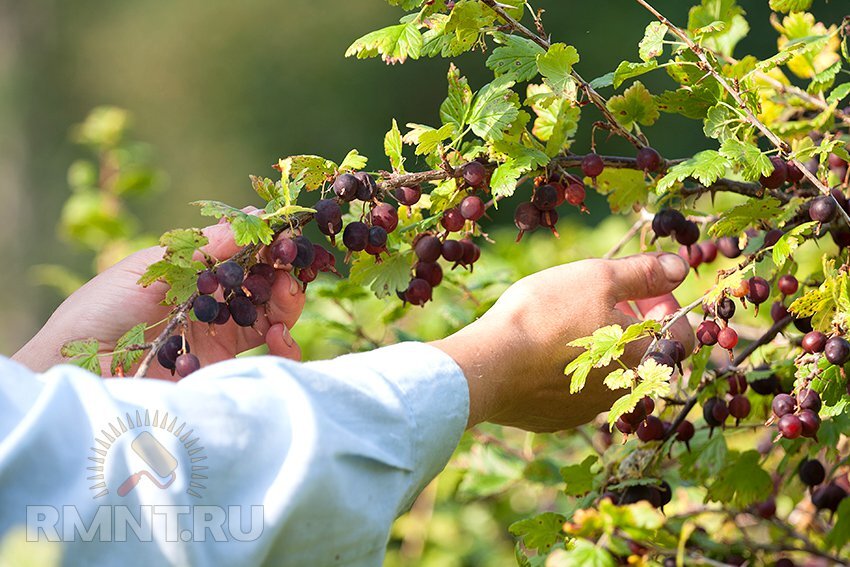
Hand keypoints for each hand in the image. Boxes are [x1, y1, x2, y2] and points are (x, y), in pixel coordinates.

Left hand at [13, 222, 305, 377]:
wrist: (75, 367)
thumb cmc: (101, 309)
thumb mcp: (151, 267)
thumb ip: (203, 247)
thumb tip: (255, 214)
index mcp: (197, 275)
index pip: (246, 258)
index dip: (270, 247)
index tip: (286, 238)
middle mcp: (213, 305)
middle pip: (266, 287)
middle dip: (284, 274)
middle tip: (290, 267)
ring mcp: (220, 339)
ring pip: (274, 319)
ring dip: (289, 303)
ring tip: (285, 296)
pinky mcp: (222, 372)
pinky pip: (268, 360)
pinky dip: (284, 345)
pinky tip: (278, 335)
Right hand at [432, 253, 692, 431]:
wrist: (489, 366)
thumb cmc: (546, 316)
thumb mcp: (597, 278)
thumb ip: (644, 273)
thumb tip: (680, 267)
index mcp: (643, 358)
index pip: (684, 337)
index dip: (667, 307)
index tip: (639, 290)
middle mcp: (624, 392)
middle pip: (643, 355)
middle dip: (630, 325)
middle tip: (600, 301)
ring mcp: (588, 411)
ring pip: (608, 375)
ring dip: (600, 348)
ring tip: (566, 323)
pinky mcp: (556, 419)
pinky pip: (574, 392)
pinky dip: (568, 370)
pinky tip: (542, 351)